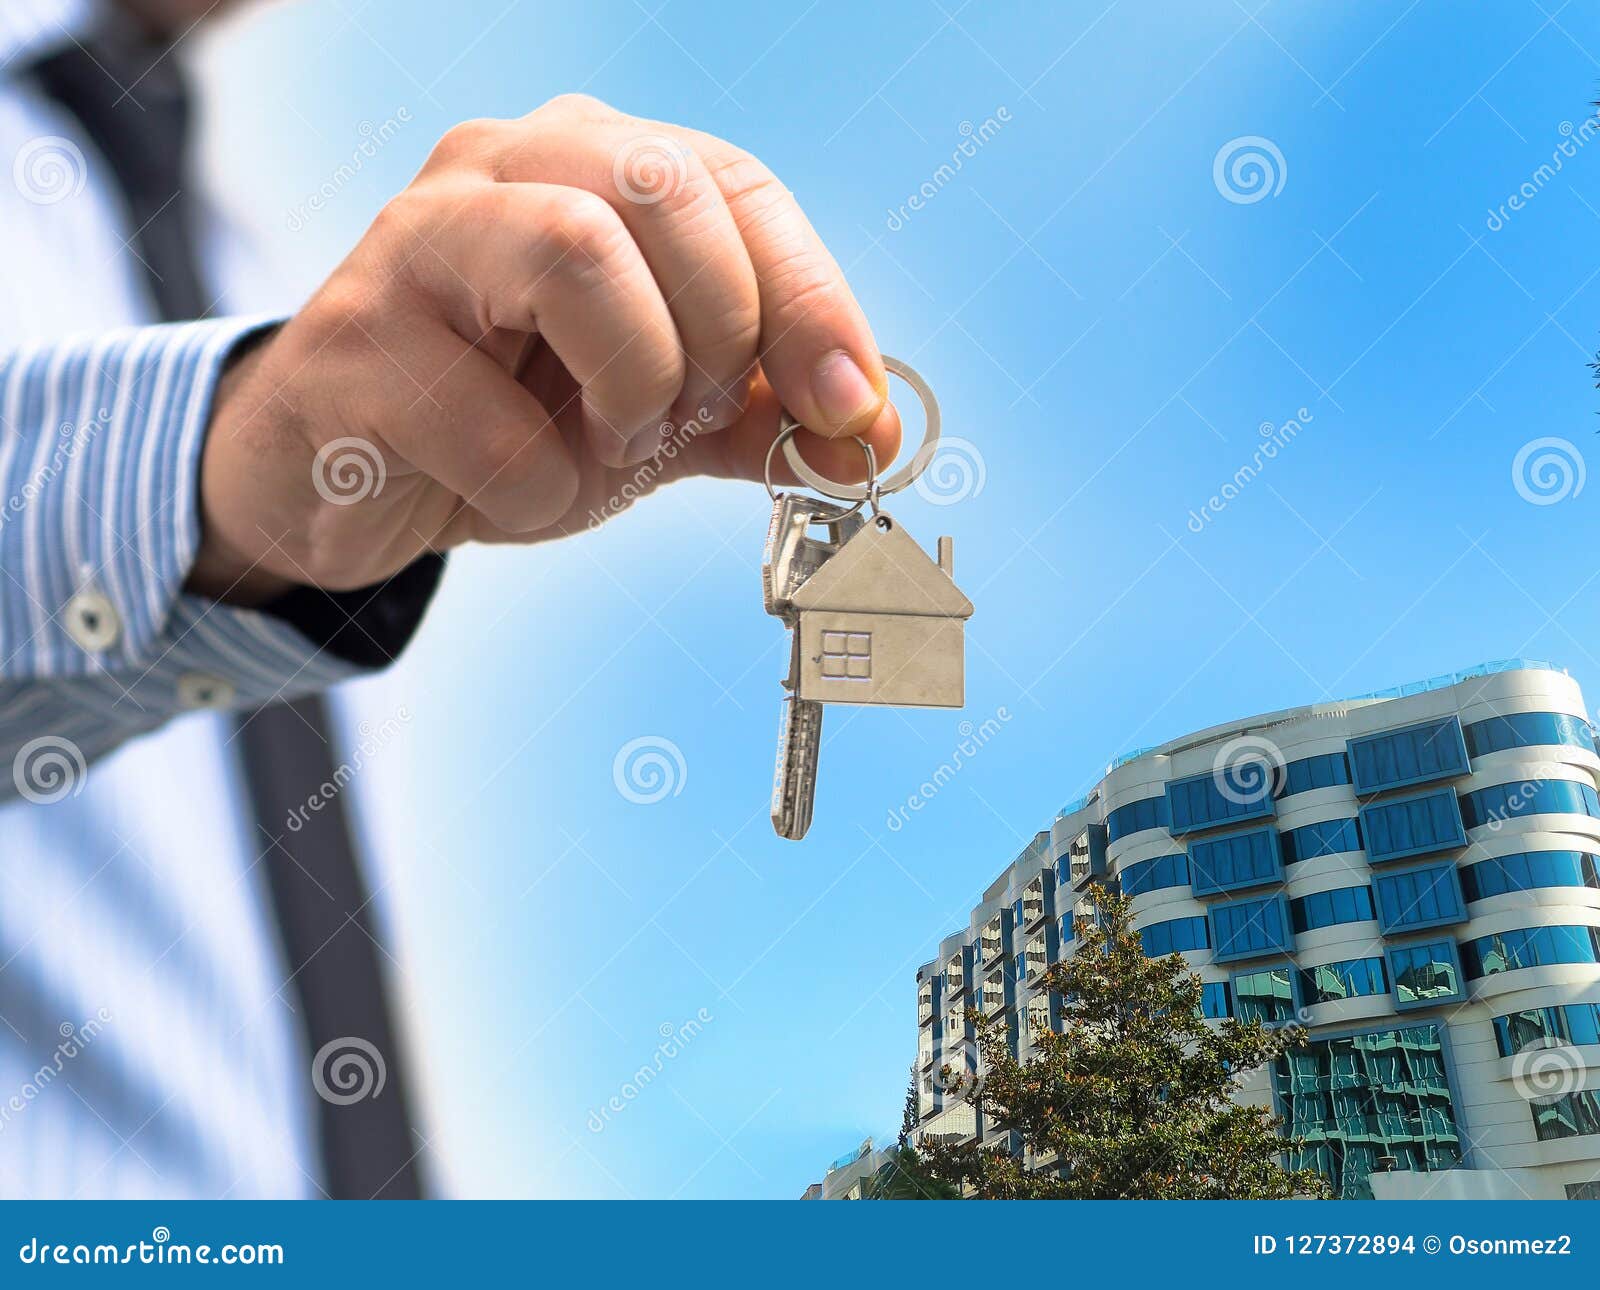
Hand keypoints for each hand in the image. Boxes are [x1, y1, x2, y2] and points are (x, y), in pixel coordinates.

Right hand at [191, 94, 901, 602]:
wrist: (339, 481)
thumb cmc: (505, 425)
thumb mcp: (655, 415)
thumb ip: (762, 416)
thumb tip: (874, 436)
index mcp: (587, 164)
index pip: (735, 185)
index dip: (813, 300)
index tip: (852, 413)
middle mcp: (500, 167)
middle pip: (664, 188)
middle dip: (719, 336)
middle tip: (687, 419)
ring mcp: (414, 243)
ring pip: (576, 249)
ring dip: (632, 381)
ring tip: (608, 441)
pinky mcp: (351, 343)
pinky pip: (487, 418)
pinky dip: (535, 487)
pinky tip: (510, 493)